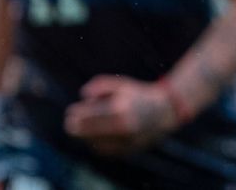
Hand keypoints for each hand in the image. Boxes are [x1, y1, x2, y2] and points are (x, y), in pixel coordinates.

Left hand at [64, 75, 178, 155]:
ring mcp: (125, 140)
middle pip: (84, 131)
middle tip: (70, 121)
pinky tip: (99, 134)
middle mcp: (122, 125)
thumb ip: (99, 84)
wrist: (165, 111)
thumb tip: (83, 95)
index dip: (74, 113)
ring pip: (91, 142)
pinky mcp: (126, 150)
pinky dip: (97, 142)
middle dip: (74, 126)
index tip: (71, 111)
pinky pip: (102, 149)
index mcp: (119, 107)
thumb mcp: (120, 84)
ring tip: (86, 126)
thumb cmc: (139, 95)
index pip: (85, 115)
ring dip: (86, 134)